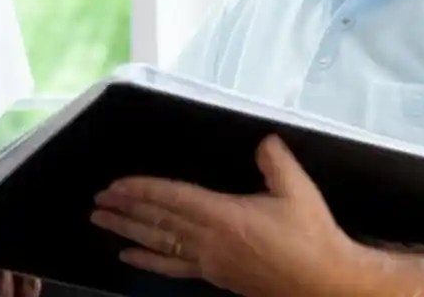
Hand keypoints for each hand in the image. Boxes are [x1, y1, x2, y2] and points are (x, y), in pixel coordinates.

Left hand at [90, 135, 369, 296]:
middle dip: (126, 209)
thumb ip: (276, 161)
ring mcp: (209, 261)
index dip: (143, 189)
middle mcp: (209, 241)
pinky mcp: (214, 275)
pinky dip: (148, 260)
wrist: (325, 282)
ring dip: (128, 231)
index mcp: (224, 216)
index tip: (117, 184)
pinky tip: (129, 256)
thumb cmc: (312, 236)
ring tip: (102, 220)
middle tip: (98, 200)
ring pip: (160, 244)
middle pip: (158, 222)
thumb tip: (263, 140)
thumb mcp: (298, 190)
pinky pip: (173, 267)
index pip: (174, 198)